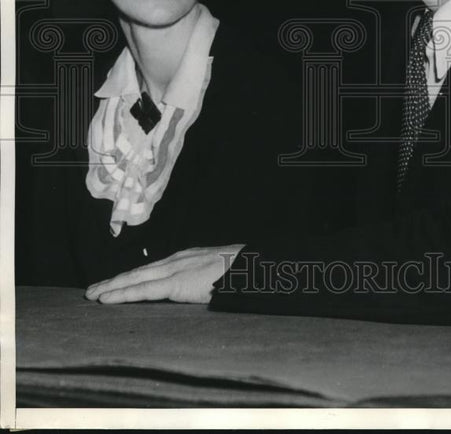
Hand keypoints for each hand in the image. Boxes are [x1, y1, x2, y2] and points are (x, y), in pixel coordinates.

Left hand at [85, 244, 243, 303]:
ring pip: (134, 279)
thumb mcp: (214, 272)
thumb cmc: (239, 271)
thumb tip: (196, 289)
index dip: (130, 277)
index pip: (150, 269)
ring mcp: (175, 270)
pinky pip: (144, 290)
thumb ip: (200, 279)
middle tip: (92, 290)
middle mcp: (175, 261)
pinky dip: (123, 294)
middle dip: (113, 281)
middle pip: (137, 272)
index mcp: (184, 259)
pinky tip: (108, 299)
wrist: (251, 265)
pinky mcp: (177, 283)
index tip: (113, 283)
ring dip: (111, 287)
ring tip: (93, 295)